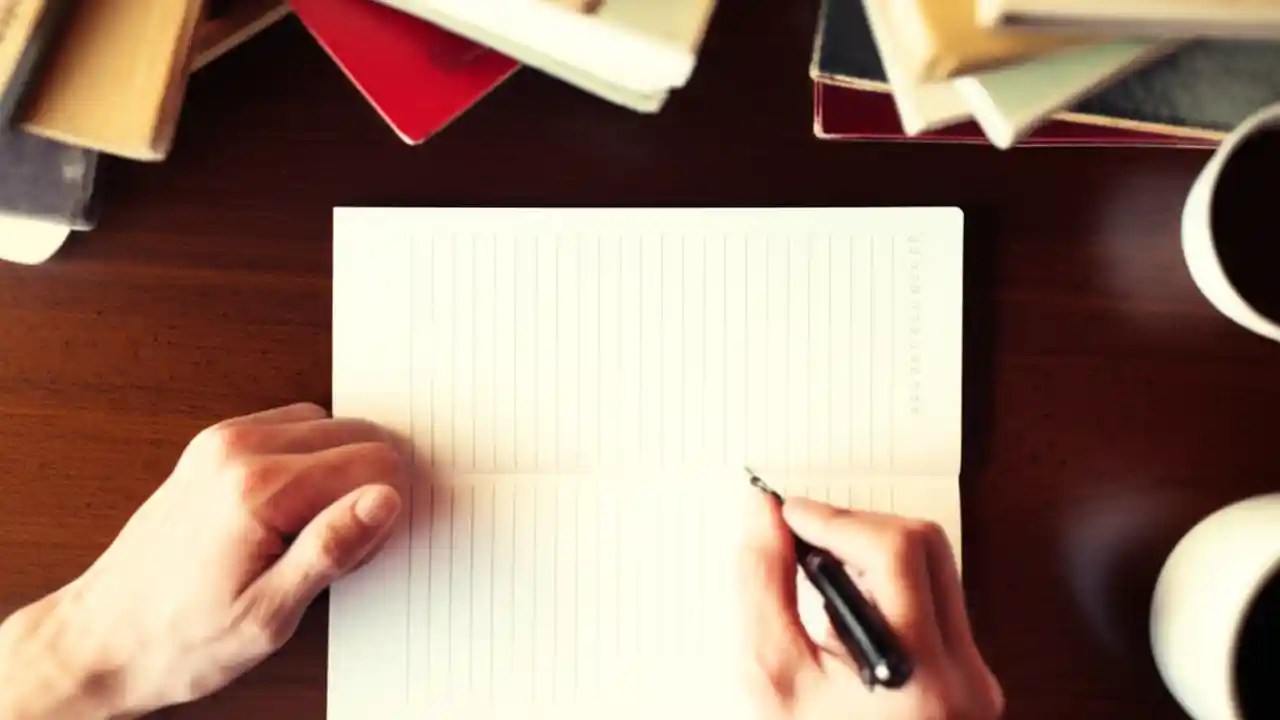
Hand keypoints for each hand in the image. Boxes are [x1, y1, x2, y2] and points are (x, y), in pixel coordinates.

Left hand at [0, 403, 407, 718]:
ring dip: (338, 472)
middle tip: (336, 548)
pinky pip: (293, 428)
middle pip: (357, 435)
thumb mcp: (268, 615)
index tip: (358, 552)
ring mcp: (222, 442)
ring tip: (309, 533)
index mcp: (257, 489)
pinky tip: (292, 511)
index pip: (374, 463)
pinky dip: (309, 461)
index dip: (382, 513)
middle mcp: (238, 450)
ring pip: (329, 426)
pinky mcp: (214, 446)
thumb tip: (383, 501)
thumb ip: (331, 549)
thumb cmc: (176, 640)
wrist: (100, 641)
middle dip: (366, 488)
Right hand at [737, 494, 1003, 719]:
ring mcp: (974, 677)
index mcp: (918, 676)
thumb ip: (763, 586)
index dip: (833, 518)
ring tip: (818, 580)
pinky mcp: (970, 677)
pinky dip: (887, 585)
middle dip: (856, 526)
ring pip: (934, 567)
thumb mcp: (771, 677)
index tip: (786, 514)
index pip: (893, 552)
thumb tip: (763, 517)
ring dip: (872, 551)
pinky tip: (846, 611)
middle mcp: (964, 673)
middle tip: (803, 535)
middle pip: (924, 546)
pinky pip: (935, 600)